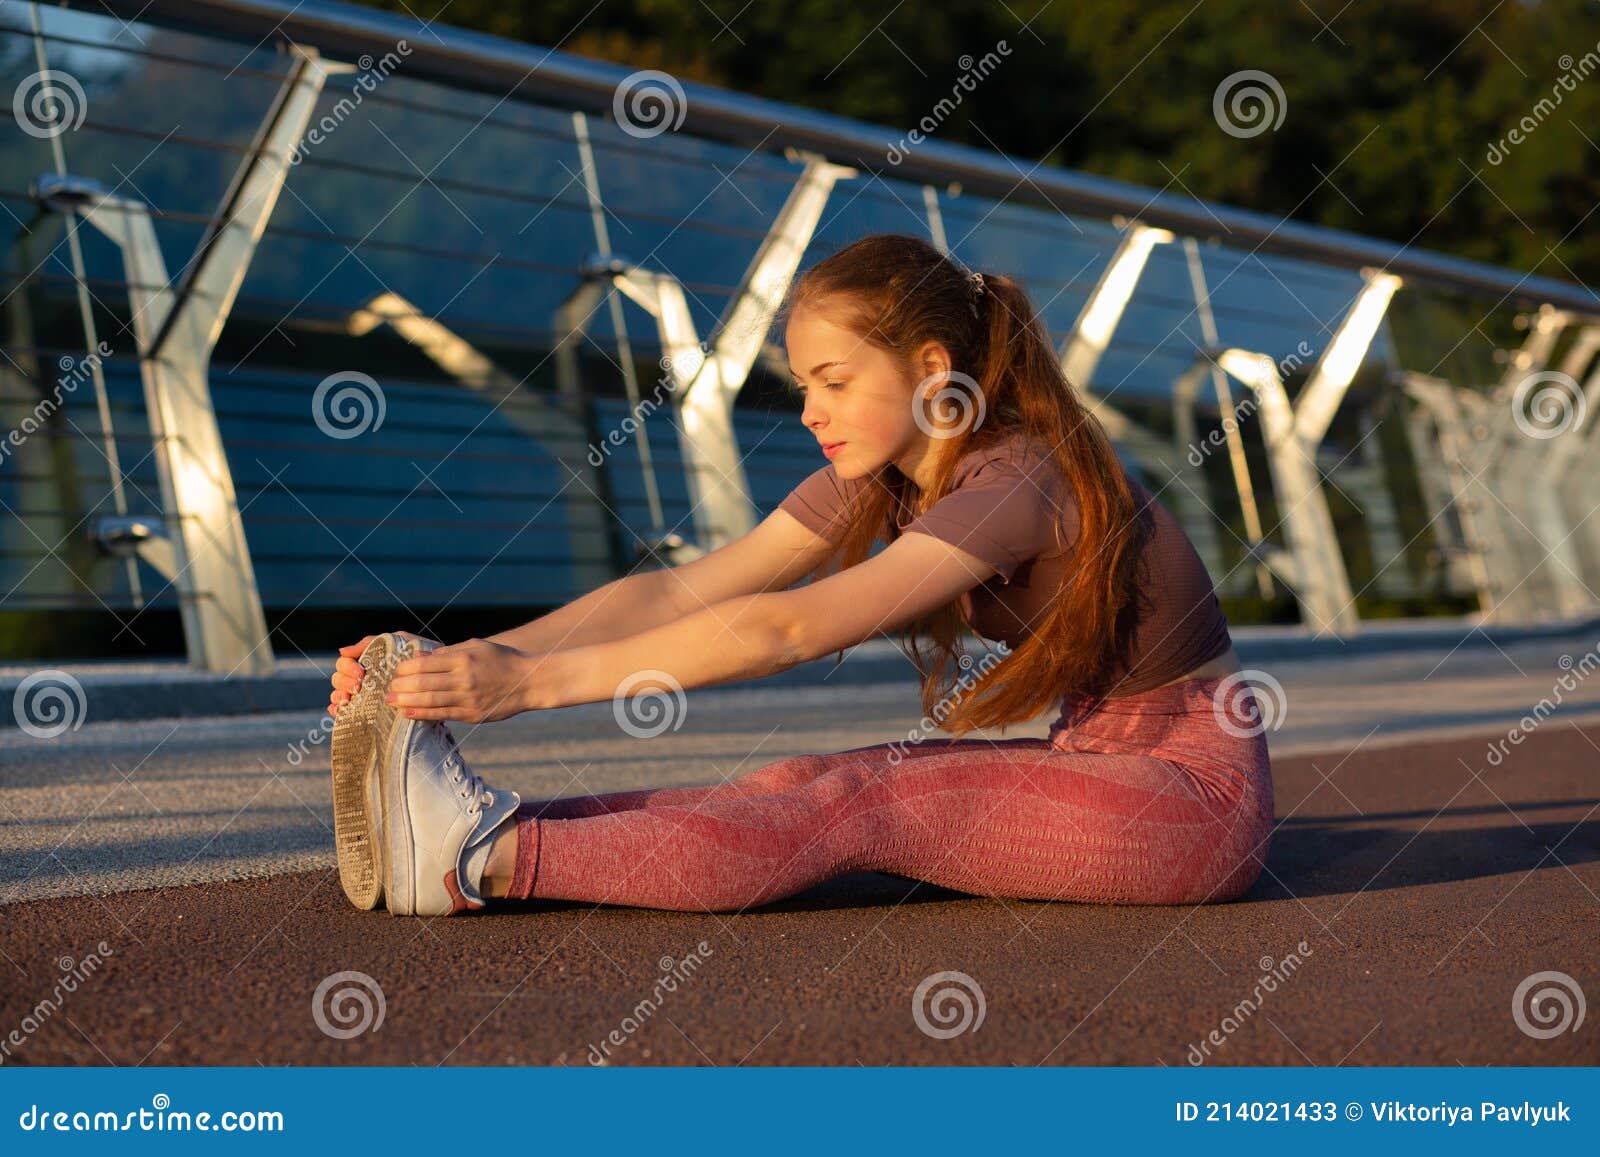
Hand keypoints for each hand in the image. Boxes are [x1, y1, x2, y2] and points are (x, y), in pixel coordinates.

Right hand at [327, 630, 435, 716]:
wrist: (441, 677)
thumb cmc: (419, 656)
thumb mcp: (399, 642)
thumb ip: (373, 642)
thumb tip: (343, 650)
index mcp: (366, 663)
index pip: (343, 663)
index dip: (347, 667)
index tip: (361, 672)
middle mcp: (361, 679)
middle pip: (338, 679)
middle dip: (344, 682)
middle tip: (358, 685)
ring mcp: (363, 695)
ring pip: (338, 695)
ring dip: (339, 695)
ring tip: (350, 698)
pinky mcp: (368, 711)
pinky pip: (345, 712)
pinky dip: (338, 711)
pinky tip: (342, 710)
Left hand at [385, 637, 534, 723]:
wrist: (528, 681)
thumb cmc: (501, 659)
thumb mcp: (476, 646)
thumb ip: (447, 652)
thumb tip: (420, 657)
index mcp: (463, 659)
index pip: (424, 664)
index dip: (405, 668)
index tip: (396, 670)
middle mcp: (464, 679)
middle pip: (423, 683)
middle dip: (401, 686)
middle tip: (388, 688)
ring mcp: (468, 699)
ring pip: (429, 701)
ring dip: (406, 702)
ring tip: (391, 701)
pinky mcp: (472, 715)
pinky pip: (442, 715)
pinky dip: (422, 714)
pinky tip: (408, 712)